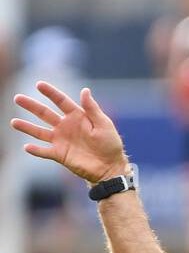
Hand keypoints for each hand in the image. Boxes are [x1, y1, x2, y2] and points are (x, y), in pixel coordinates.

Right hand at [11, 83, 128, 184]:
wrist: (110, 167)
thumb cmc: (110, 144)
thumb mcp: (104, 124)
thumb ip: (92, 109)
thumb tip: (84, 90)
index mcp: (77, 116)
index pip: (61, 101)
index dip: (50, 93)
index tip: (39, 84)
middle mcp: (66, 126)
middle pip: (45, 114)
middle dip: (31, 106)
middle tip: (17, 98)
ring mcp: (61, 140)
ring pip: (40, 132)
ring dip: (27, 127)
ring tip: (13, 122)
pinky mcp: (60, 155)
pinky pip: (45, 152)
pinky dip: (36, 150)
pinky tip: (26, 147)